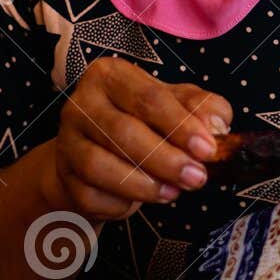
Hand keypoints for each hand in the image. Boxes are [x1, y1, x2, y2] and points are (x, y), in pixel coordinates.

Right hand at [39, 57, 233, 221]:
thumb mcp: (178, 104)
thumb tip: (217, 127)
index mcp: (112, 75)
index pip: (150, 98)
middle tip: (196, 178)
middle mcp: (82, 102)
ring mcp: (66, 140)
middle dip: (166, 160)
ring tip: (173, 192)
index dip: (181, 126)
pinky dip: (119, 204)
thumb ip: (203, 108)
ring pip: (100, 167)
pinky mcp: (62, 175)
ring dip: (143, 185)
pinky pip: (90, 195)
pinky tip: (138, 202)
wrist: (98, 152)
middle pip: (124, 132)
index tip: (207, 150)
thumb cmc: (145, 122)